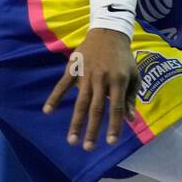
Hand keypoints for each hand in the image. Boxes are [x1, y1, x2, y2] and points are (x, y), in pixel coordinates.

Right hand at [43, 27, 137, 150]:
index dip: (114, 125)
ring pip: (80, 102)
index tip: (110, 142)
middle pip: (96, 108)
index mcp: (118, 81)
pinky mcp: (74, 68)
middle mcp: (102, 79)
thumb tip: (129, 119)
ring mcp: (86, 74)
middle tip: (88, 148)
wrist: (109, 33)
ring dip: (75, 122)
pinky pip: (63, 84)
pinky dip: (55, 97)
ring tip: (71, 139)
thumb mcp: (134, 75)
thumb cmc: (124, 58)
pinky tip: (47, 111)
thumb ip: (130, 97)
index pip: (115, 107)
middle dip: (92, 130)